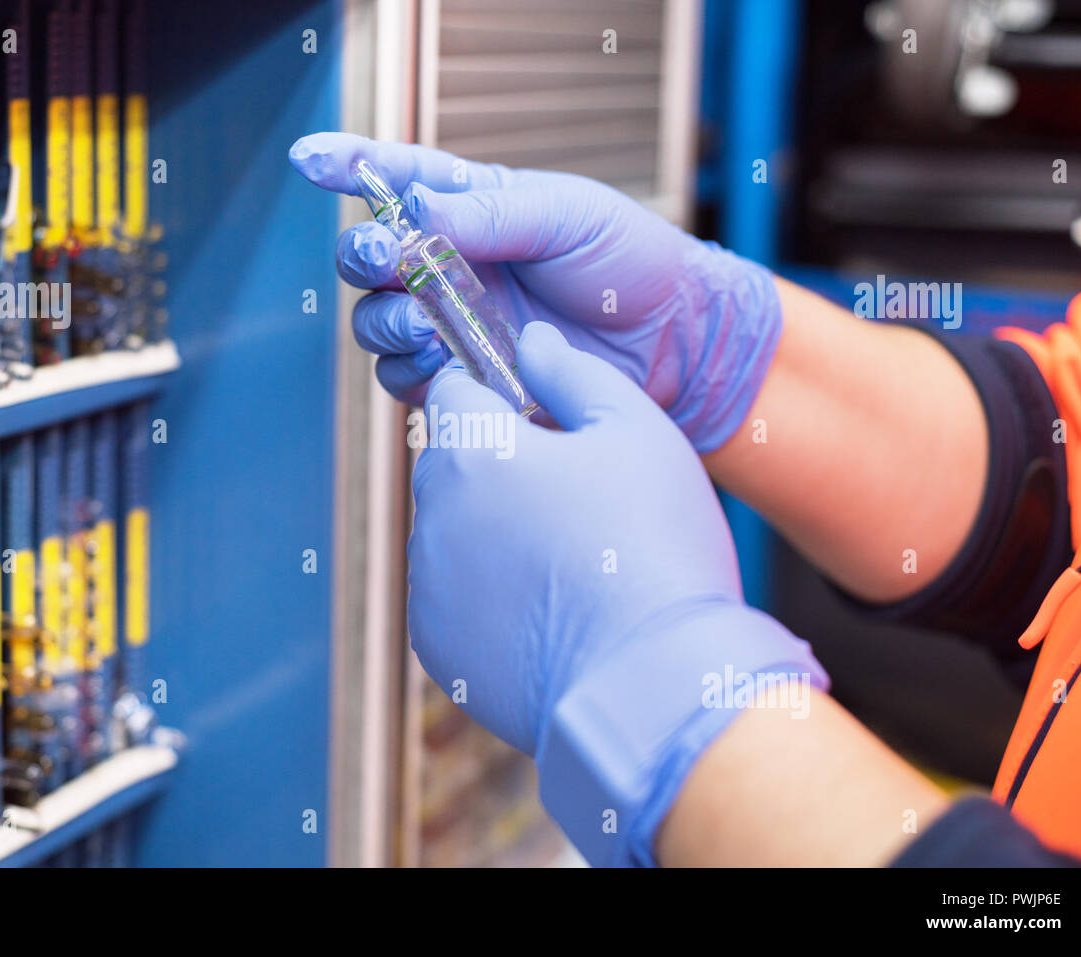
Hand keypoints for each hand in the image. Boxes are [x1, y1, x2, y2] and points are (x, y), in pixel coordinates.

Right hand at [288, 132, 780, 452]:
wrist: (674, 342)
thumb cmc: (628, 262)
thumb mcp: (567, 215)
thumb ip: (491, 214)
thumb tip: (415, 212)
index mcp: (473, 209)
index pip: (396, 179)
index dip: (349, 167)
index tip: (310, 161)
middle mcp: (451, 267)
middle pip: (368, 260)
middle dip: (363, 256)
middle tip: (387, 261)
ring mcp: (454, 325)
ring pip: (376, 323)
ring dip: (385, 320)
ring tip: (426, 321)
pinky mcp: (466, 379)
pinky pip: (407, 378)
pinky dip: (412, 371)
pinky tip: (443, 362)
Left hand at [407, 322, 826, 864]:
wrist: (651, 685)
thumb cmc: (653, 548)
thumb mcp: (635, 429)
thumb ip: (572, 372)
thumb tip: (531, 343)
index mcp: (470, 449)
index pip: (453, 388)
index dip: (500, 396)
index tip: (544, 424)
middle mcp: (429, 514)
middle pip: (453, 463)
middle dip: (500, 467)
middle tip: (576, 499)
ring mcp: (427, 585)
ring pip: (453, 531)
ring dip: (493, 532)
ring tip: (572, 563)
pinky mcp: (435, 645)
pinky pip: (455, 596)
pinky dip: (489, 595)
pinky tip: (551, 610)